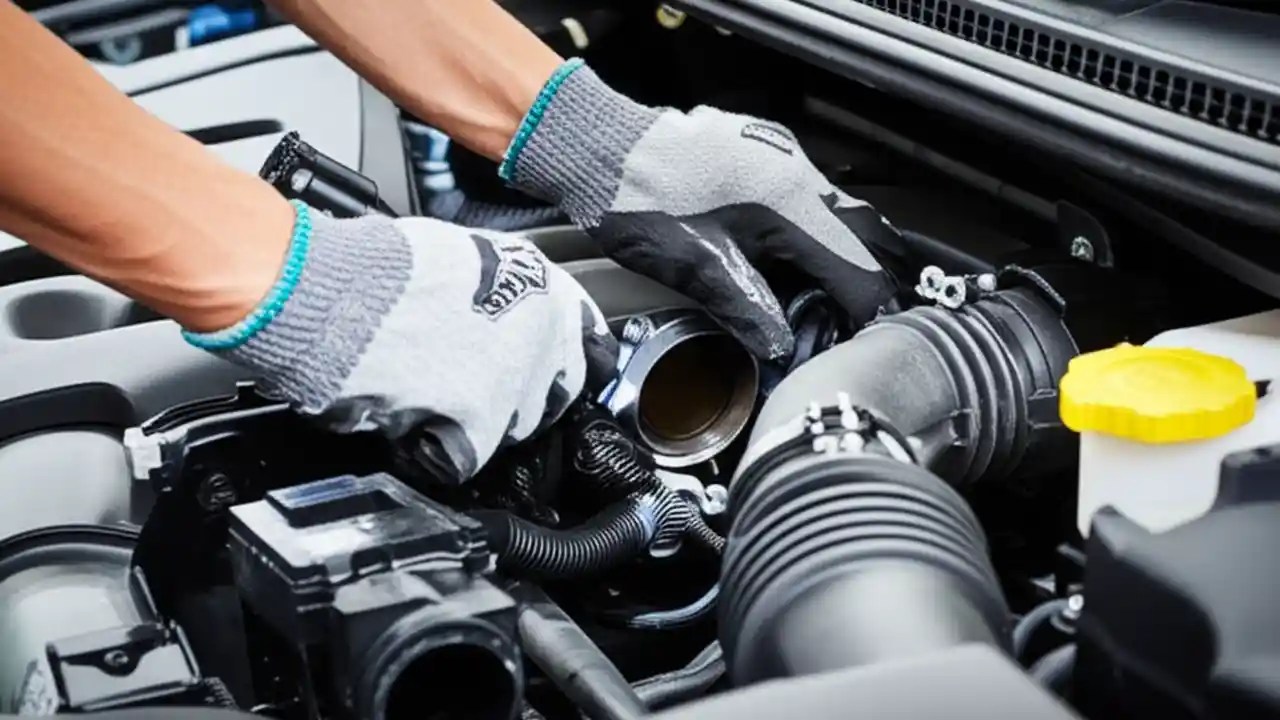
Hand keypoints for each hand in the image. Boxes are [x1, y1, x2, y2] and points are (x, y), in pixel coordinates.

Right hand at [183, 202, 616, 480]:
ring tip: (428, 399)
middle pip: (552, 394)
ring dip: (476, 426)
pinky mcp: (477, 422)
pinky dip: (439, 451)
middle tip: (469, 390)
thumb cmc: (372, 265)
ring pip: (513, 429)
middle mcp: (539, 332)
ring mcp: (513, 380)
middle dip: (516, 399)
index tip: (554, 376)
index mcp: (539, 285)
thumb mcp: (456, 255)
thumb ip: (495, 287)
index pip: (586, 342)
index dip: (561, 363)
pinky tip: (410, 421)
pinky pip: (468, 456)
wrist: (327, 290)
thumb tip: (496, 312)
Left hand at [501, 59, 899, 361]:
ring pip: (835, 212)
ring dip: (841, 254)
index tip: (864, 336)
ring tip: (829, 297)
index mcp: (792, 203)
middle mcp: (797, 172)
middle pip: (861, 232)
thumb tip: (780, 347)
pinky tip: (791, 258)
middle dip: (869, 278)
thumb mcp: (698, 270)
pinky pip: (806, 196)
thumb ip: (749, 311)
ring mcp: (780, 157)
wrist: (599, 149)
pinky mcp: (760, 153)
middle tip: (861, 320)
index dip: (867, 307)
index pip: (858, 264)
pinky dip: (813, 231)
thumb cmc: (640, 203)